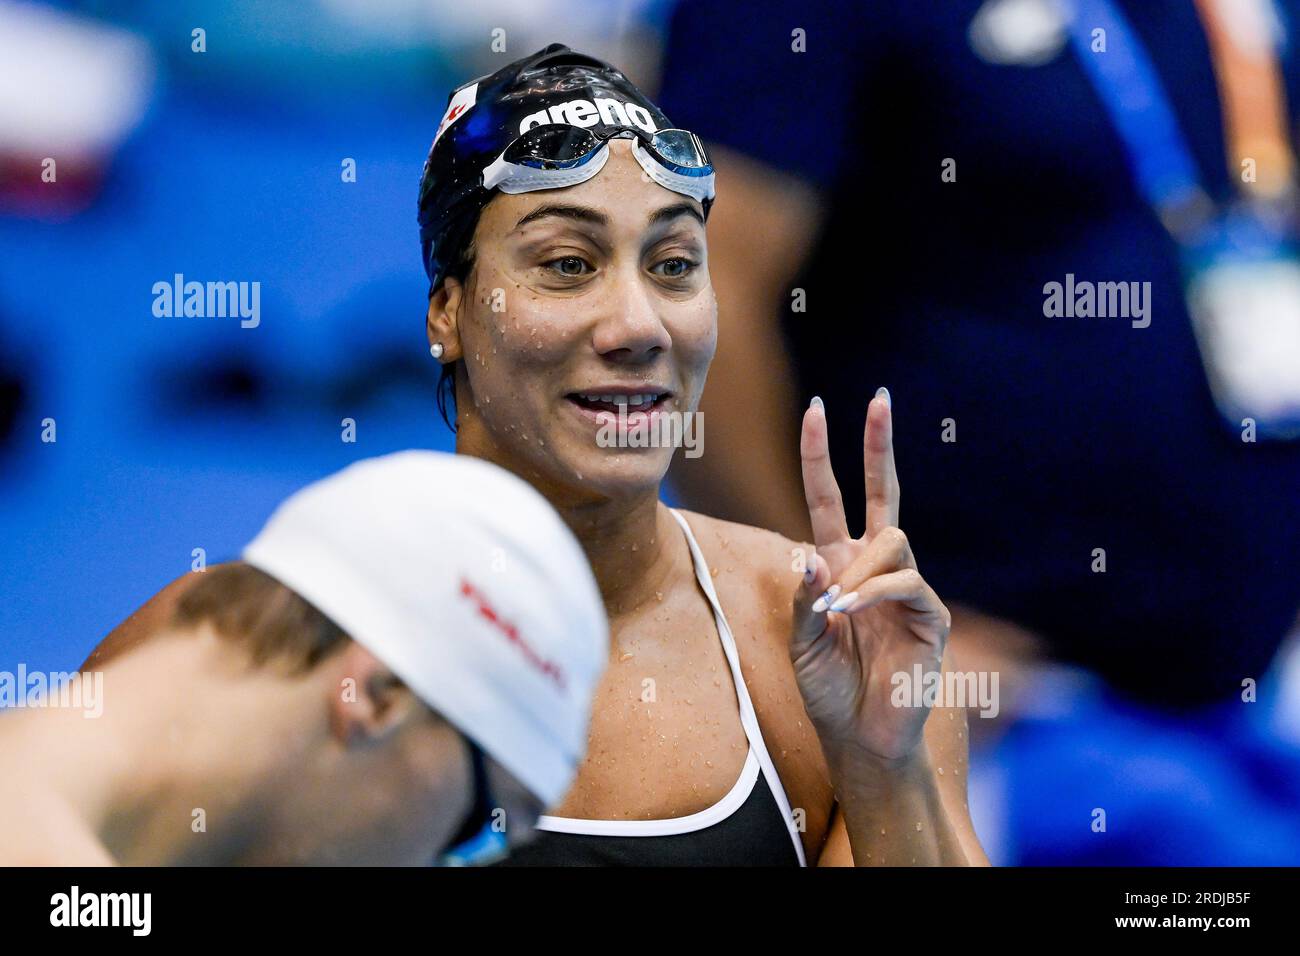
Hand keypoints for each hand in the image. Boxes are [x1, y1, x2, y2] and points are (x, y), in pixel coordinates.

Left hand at [789, 389, 950, 762]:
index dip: (821, 456)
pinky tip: (848, 612)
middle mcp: (874, 567)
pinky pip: (905, 582)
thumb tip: (809, 555)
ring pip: (892, 540)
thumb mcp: (799, 640)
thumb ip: (802, 598)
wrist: (859, 737)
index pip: (830, 498)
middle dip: (878, 444)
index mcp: (838, 564)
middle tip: (877, 398)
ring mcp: (905, 587)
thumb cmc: (828, 688)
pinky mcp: (929, 615)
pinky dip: (872, 593)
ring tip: (835, 608)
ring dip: (857, 567)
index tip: (816, 410)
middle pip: (883, 491)